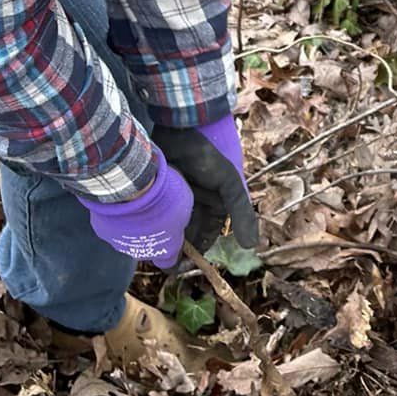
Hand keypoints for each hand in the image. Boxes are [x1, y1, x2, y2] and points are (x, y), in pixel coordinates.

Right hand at [84, 149, 192, 266]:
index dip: (169, 246)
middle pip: (147, 245)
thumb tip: (177, 218)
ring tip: (136, 202)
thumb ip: (180, 218)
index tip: (170, 233)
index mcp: (166, 250)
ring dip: (132, 223)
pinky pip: (112, 224)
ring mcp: (121, 243)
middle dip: (149, 230)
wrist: (130, 187)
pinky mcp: (104, 231)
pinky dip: (116, 215)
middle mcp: (142, 252)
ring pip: (128, 235)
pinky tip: (121, 201)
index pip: (168, 260)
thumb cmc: (162, 196)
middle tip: (152, 210)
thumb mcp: (184, 203)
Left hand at [151, 117, 258, 254]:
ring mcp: (177, 198)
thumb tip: (252, 246)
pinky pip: (155, 216)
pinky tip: (144, 236)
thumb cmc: (207, 157)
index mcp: (216, 205)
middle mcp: (197, 204)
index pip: (208, 236)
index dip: (199, 251)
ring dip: (164, 239)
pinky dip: (152, 226)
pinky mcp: (159, 194)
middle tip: (164, 264)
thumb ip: (242, 213)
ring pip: (170, 227)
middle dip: (178, 248)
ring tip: (153, 253)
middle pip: (187, 234)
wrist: (178, 129)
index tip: (185, 266)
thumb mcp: (230, 185)